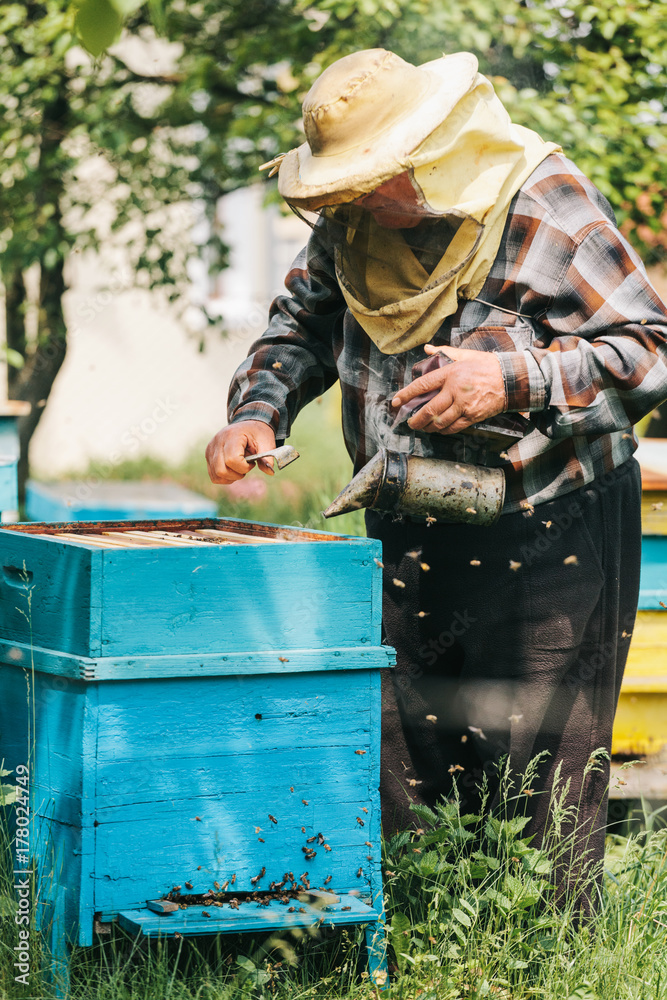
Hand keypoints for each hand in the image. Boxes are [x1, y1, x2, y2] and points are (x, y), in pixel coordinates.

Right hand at [206, 420, 276, 483]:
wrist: (247, 425)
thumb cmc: (257, 433)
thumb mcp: (267, 442)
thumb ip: (268, 458)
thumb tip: (270, 472)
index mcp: (232, 435)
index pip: (232, 460)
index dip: (244, 467)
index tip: (252, 462)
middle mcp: (218, 441)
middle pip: (221, 470)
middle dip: (237, 475)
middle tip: (246, 467)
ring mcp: (210, 448)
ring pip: (216, 475)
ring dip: (230, 477)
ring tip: (239, 468)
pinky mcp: (208, 455)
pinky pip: (213, 475)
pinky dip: (224, 478)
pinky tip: (233, 470)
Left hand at [391, 344, 505, 434]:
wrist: (511, 379)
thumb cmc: (487, 366)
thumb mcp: (466, 355)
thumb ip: (445, 353)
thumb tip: (427, 348)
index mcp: (451, 373)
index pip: (423, 385)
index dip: (406, 395)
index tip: (396, 402)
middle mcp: (455, 390)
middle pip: (429, 409)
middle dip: (416, 419)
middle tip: (410, 422)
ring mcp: (464, 405)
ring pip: (440, 421)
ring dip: (427, 427)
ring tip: (421, 427)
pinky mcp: (473, 416)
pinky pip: (453, 427)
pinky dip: (443, 430)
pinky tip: (438, 429)